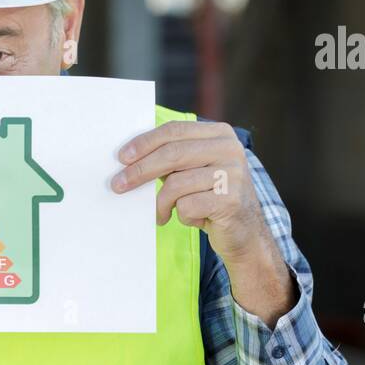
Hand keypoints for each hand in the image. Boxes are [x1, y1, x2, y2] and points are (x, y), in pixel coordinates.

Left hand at [112, 120, 295, 325]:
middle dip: (139, 171)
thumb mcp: (194, 171)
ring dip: (161, 203)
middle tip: (118, 185)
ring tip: (162, 213)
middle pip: (171, 154)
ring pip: (176, 184)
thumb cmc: (212, 199)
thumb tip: (129, 158)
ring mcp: (233, 174)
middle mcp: (230, 149)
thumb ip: (172, 159)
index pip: (174, 131)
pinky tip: (192, 219)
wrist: (246, 234)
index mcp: (220, 134)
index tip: (121, 157)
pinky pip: (187, 206)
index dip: (144, 143)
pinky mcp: (231, 200)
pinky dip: (182, 216)